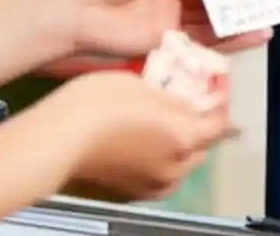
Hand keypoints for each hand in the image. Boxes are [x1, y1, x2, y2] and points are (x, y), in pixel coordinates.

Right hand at [59, 71, 232, 201]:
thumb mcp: (142, 86)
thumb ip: (172, 99)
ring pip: (181, 166)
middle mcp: (174, 168)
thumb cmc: (97, 104)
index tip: (218, 87)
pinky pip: (158, 177)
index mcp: (183, 138)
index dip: (221, 102)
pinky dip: (160, 162)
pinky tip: (144, 144)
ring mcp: (152, 184)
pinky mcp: (131, 192)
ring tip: (164, 125)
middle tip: (190, 104)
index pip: (219, 124)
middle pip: (202, 148)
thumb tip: (189, 103)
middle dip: (201, 127)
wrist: (58, 137)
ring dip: (180, 147)